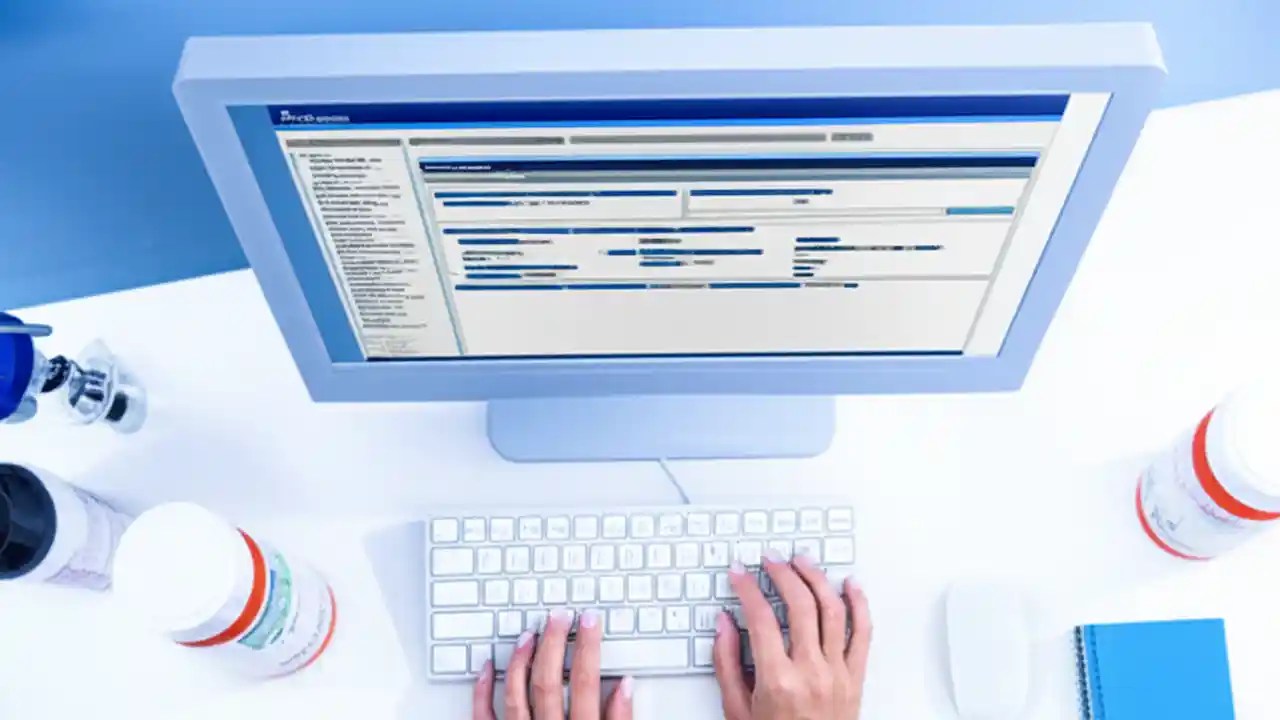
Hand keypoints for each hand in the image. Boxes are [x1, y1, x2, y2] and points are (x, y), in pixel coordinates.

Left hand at [472, 608, 633, 719]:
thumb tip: (625, 686)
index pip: (585, 681)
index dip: (588, 647)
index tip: (590, 621)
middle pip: (548, 680)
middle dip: (554, 643)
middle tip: (559, 617)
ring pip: (516, 693)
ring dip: (522, 660)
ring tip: (529, 634)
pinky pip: (485, 716)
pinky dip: (484, 691)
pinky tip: (487, 668)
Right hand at [713, 553, 871, 719]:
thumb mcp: (737, 709)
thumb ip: (727, 663)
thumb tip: (724, 624)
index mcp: (778, 681)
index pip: (761, 618)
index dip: (747, 588)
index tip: (739, 574)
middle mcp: (811, 672)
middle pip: (800, 605)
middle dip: (782, 574)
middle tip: (770, 561)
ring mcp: (837, 673)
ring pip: (832, 610)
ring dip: (817, 579)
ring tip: (802, 562)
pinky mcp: (855, 677)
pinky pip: (863, 633)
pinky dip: (859, 604)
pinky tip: (850, 585)